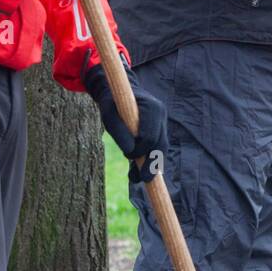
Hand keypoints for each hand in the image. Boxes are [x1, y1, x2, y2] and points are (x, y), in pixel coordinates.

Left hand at [84, 60, 167, 182]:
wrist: (118, 91)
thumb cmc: (111, 102)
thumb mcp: (109, 116)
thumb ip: (119, 132)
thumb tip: (130, 151)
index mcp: (152, 107)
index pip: (151, 136)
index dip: (141, 151)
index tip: (129, 158)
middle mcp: (161, 114)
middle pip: (160, 143)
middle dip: (151, 162)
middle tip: (142, 179)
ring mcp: (162, 121)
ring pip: (161, 147)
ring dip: (152, 164)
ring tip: (139, 178)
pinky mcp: (158, 128)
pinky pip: (157, 146)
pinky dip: (150, 159)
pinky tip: (140, 172)